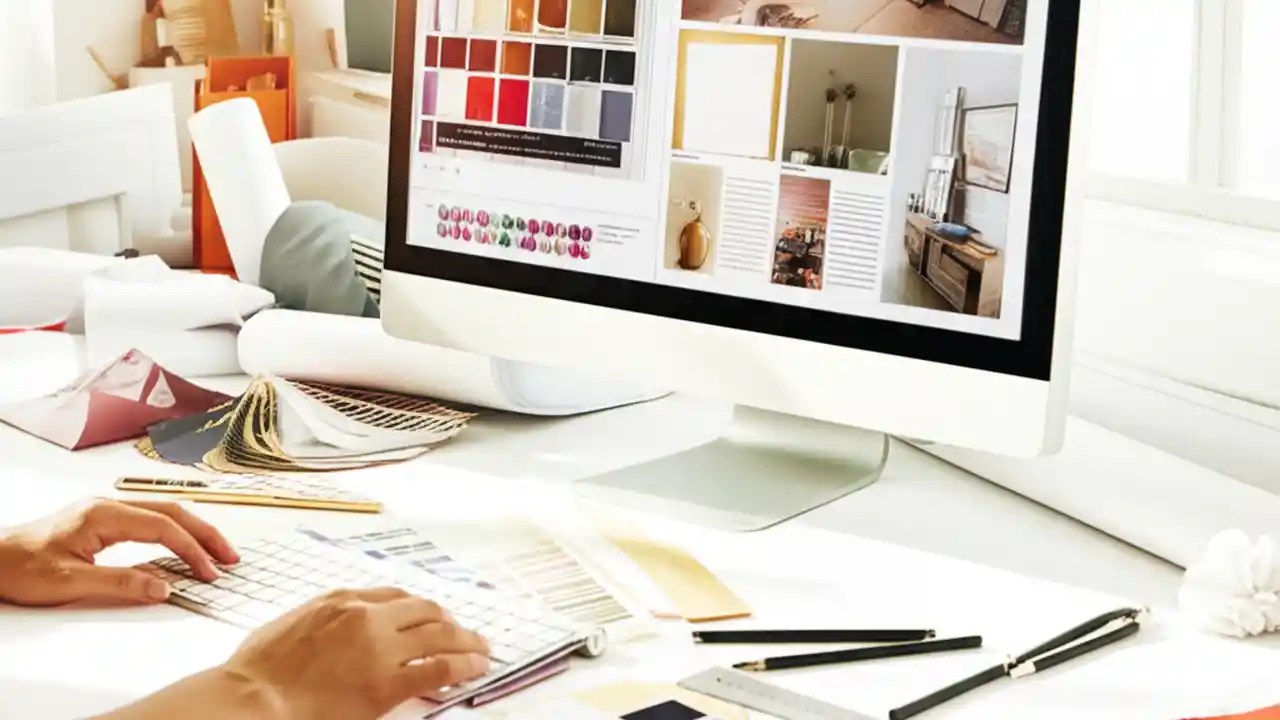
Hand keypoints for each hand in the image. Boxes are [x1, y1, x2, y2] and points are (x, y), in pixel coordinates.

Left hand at [0, 498, 238, 606]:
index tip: (210, 572)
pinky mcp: (103, 520)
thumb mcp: (70, 581)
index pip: (163, 527)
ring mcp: (106, 510)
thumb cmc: (20, 566)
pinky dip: (175, 531)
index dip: (192, 550)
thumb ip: (121, 582)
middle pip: (173, 511)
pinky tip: (183, 544)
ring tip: (217, 551)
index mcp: (104, 515)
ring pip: (164, 512)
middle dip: (206, 533)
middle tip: (230, 556)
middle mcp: (109, 505)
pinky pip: (150, 519)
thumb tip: (164, 587)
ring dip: (194, 530)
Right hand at [223, 588, 490, 719]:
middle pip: (423, 610)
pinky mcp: (389, 681)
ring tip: (481, 648)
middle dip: (446, 620)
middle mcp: (365, 616)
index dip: (417, 608)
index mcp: (339, 601)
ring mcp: (380, 647)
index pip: (393, 596)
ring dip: (466, 640)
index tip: (428, 616)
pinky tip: (475, 668)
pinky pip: (439, 667)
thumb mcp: (290, 627)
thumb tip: (334, 632)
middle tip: (461, 631)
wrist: (253, 700)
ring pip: (440, 634)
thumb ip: (322, 623)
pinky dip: (463, 665)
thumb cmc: (257, 673)